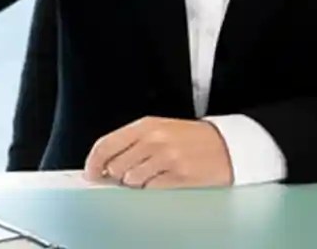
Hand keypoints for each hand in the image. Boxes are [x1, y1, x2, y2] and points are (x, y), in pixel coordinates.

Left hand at [84, 117, 233, 188]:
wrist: (227, 145)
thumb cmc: (191, 138)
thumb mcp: (159, 130)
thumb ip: (132, 143)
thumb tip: (105, 165)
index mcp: (146, 126)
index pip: (106, 144)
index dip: (93, 162)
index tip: (90, 173)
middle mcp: (154, 140)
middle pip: (116, 166)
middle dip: (117, 175)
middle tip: (128, 174)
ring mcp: (167, 158)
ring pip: (132, 180)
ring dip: (137, 182)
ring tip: (154, 173)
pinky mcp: (179, 176)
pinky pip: (151, 189)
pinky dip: (153, 188)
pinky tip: (165, 179)